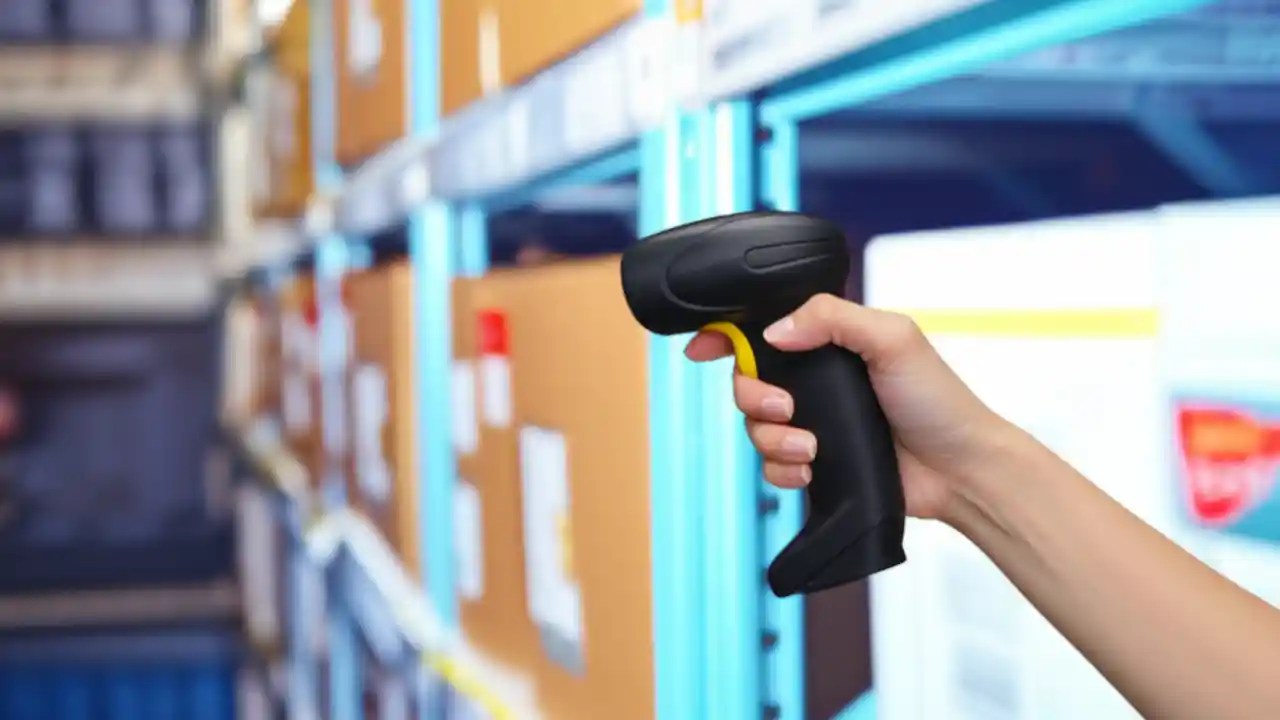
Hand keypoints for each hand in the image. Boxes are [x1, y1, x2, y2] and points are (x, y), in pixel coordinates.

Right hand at [685, 294, 1011, 520]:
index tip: (703, 348)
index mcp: (829, 341)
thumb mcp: (893, 338)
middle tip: (786, 408)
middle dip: (754, 397)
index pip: (764, 329)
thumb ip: (832, 319)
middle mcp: (816, 381)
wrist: (959, 471)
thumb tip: (775, 331)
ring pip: (755, 427)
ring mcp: (814, 423)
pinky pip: (772, 466)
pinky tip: (810, 471)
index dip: (726, 336)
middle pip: (748, 381)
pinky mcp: (816, 464)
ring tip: (812, 450)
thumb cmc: (937, 400)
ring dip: (773, 439)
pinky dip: (782, 469)